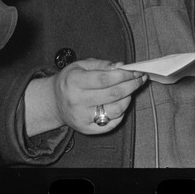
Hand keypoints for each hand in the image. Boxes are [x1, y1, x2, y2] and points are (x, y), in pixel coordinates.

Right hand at [25, 59, 147, 136]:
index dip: (124, 75)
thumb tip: (121, 66)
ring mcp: (82, 117)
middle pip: (113, 94)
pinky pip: (111, 124)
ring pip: (115, 110)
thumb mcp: (81, 65)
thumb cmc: (70, 80)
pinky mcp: (86, 129)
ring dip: (128, 99)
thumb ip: (102, 64)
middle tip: (140, 79)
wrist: (54, 102)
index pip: (105, 79)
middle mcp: (77, 101)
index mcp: (74, 82)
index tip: (136, 71)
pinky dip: (121, 113)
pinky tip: (120, 103)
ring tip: (130, 91)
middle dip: (132, 85)